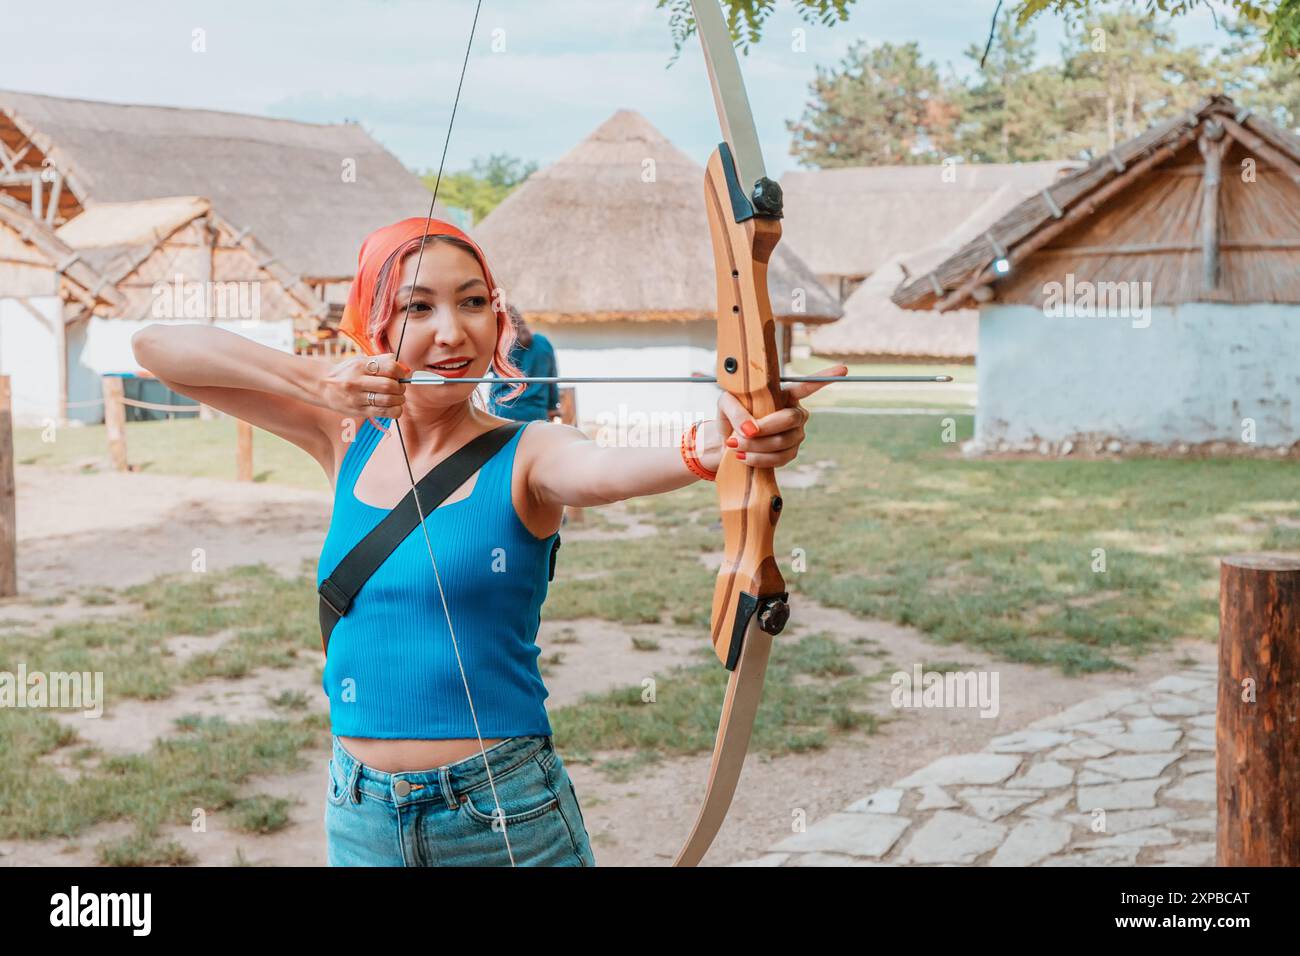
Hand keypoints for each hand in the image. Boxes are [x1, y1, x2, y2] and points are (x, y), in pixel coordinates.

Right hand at [321, 353, 409, 418]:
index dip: (400, 372)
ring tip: (397, 397)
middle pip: (389, 386)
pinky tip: (394, 407)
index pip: (389, 368)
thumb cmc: (347, 372)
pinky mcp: (359, 411)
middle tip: (399, 387)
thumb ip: (381, 361)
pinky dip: (395, 410)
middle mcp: (357, 382)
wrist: (324, 386)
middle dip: (400, 387)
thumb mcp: (360, 361)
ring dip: (399, 399)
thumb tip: (404, 367)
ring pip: (388, 400)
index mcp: (359, 366)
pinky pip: (384, 413)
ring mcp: (357, 398)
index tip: (401, 375)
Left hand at [706, 364, 846, 469]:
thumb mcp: (725, 404)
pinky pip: (779, 459)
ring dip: (755, 446)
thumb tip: (750, 429)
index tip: (843, 369)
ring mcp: (796, 435)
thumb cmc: (730, 416)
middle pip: (790, 419)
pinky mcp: (790, 453)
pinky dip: (758, 459)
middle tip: (739, 435)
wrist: (726, 443)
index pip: (806, 386)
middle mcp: (795, 413)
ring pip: (782, 442)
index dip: (825, 378)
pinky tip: (743, 457)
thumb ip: (736, 411)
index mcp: (784, 394)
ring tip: (734, 446)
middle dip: (764, 429)